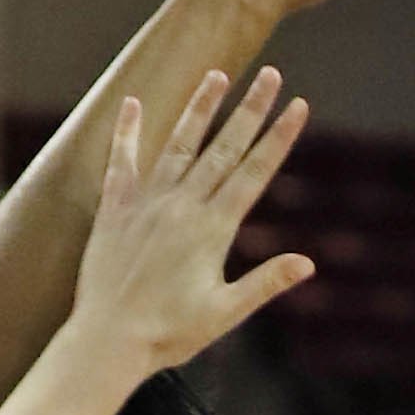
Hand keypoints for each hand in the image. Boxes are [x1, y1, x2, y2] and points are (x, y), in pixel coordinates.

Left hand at [68, 66, 312, 377]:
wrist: (107, 341)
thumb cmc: (168, 334)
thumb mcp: (225, 313)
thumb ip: (265, 283)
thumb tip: (307, 263)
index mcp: (213, 229)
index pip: (254, 172)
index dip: (278, 137)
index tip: (297, 105)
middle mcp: (182, 207)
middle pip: (224, 148)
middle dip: (250, 109)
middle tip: (270, 73)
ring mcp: (146, 204)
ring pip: (179, 145)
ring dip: (200, 108)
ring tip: (217, 75)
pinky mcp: (114, 210)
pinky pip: (122, 162)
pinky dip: (128, 132)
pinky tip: (134, 104)